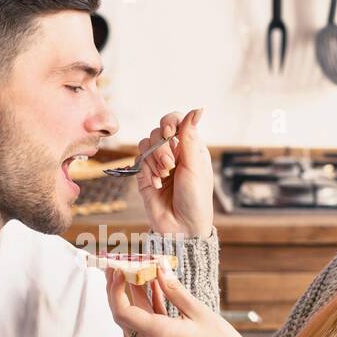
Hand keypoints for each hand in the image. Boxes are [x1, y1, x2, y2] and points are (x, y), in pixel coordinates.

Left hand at [105, 261, 254, 336]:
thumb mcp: (199, 311)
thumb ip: (174, 290)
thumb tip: (158, 268)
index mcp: (160, 335)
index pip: (122, 312)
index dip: (115, 290)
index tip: (118, 270)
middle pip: (124, 317)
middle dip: (118, 292)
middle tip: (118, 268)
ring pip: (137, 322)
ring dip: (136, 298)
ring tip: (139, 271)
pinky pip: (149, 329)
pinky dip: (149, 310)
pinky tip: (156, 290)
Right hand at [135, 109, 212, 237]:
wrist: (182, 228)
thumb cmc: (196, 199)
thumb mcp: (196, 166)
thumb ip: (190, 136)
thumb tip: (198, 109)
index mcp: (189, 147)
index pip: (176, 121)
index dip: (170, 123)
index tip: (170, 134)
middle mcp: (173, 153)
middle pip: (157, 132)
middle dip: (161, 147)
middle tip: (170, 166)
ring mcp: (157, 164)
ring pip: (145, 144)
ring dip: (154, 159)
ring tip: (164, 176)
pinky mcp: (144, 176)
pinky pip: (138, 161)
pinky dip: (147, 171)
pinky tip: (157, 184)